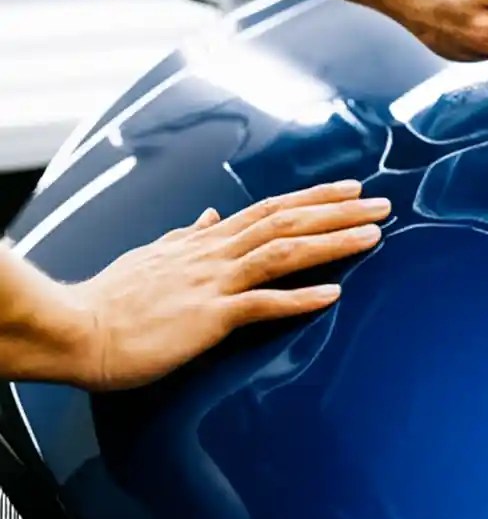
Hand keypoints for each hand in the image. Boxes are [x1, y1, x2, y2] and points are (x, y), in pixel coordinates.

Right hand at [62, 180, 387, 390]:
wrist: (75, 330)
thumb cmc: (112, 300)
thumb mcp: (154, 256)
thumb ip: (188, 237)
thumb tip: (211, 217)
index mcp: (205, 241)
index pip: (271, 209)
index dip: (314, 197)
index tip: (351, 188)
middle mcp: (214, 253)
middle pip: (287, 221)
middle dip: (339, 211)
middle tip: (382, 205)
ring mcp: (212, 282)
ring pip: (283, 253)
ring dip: (331, 243)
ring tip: (372, 237)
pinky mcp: (206, 317)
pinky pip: (260, 305)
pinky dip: (298, 298)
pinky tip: (333, 295)